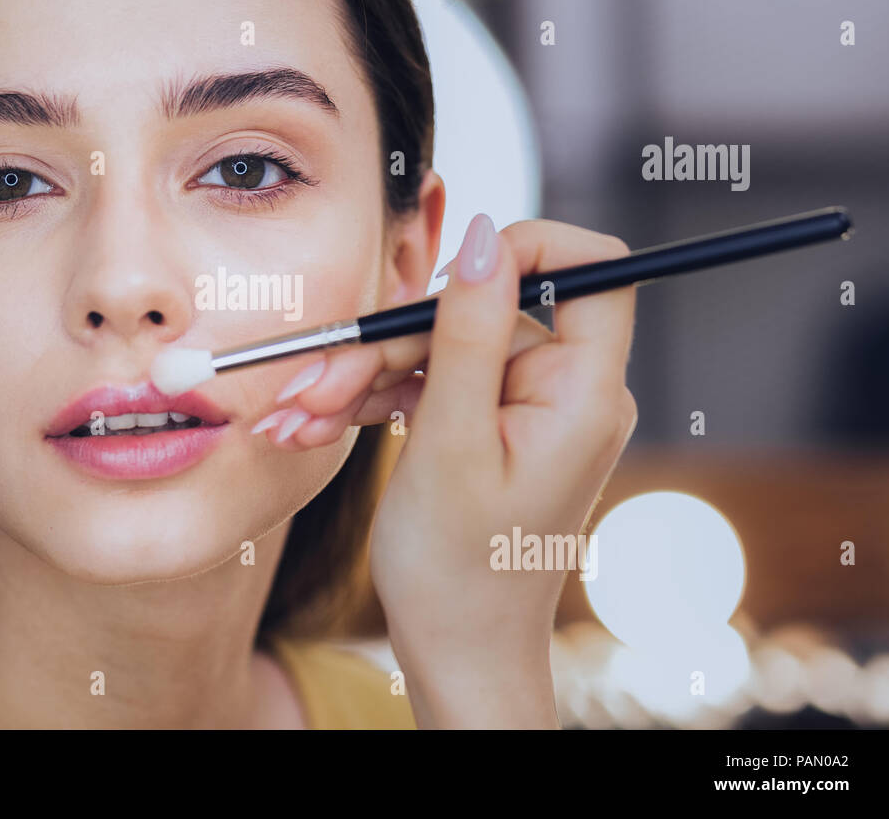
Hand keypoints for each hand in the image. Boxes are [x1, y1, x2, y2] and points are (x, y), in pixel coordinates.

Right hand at [255, 213, 637, 725]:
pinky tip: (317, 424)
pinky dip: (377, 400)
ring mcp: (525, 409)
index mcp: (581, 394)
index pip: (591, 269)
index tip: (445, 279)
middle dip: (388, 344)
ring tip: (297, 417)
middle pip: (481, 314)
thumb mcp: (450, 443)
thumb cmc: (458, 569)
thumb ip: (468, 334)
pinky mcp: (489, 424)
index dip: (524, 249)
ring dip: (364, 377)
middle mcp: (564, 392)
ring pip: (442, 348)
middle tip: (312, 385)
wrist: (456, 653)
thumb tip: (483, 236)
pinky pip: (434, 383)